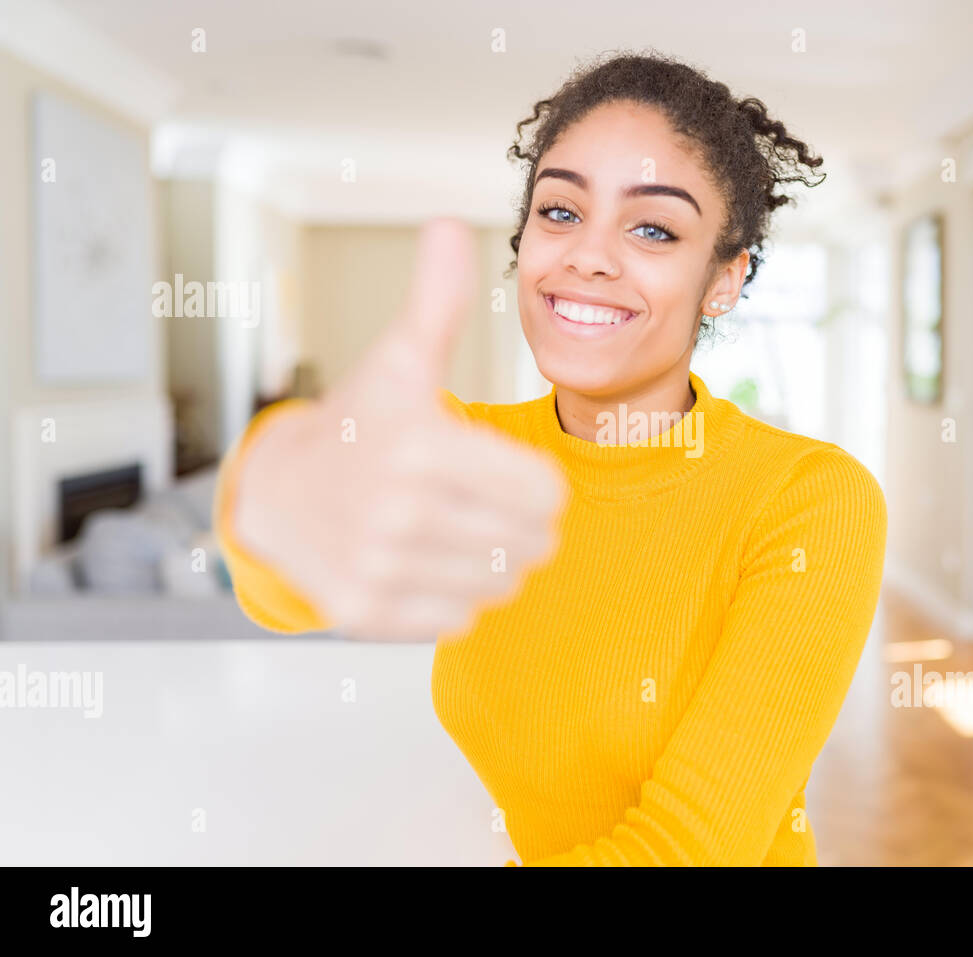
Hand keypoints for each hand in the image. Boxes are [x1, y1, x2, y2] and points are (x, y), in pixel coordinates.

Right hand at [233, 218, 567, 640]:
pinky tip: (426, 560)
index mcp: (422, 448)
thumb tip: (446, 227)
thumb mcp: (399, 360)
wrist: (276, 492)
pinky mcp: (369, 614)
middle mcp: (400, 514)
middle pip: (534, 543)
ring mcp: (381, 569)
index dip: (538, 482)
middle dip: (522, 522)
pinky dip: (456, 594)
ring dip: (494, 559)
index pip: (548, 494)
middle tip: (484, 501)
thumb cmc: (358, 423)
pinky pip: (462, 616)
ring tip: (457, 528)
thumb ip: (438, 302)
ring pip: (503, 583)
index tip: (504, 469)